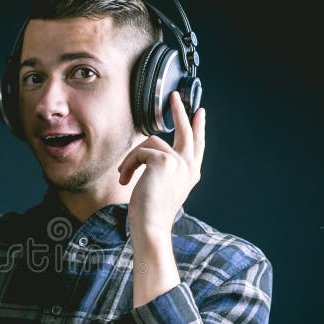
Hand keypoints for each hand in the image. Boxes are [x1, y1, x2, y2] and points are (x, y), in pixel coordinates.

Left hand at [118, 92, 205, 237]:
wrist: (151, 227)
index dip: (198, 128)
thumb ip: (163, 171)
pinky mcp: (164, 160)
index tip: (199, 112)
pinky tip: (124, 180)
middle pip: (186, 132)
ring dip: (132, 159)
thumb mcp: (161, 188)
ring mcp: (179, 162)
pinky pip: (140, 152)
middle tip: (174, 97)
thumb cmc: (151, 213)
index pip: (197, 145)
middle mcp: (189, 166)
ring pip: (150, 144)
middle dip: (180, 111)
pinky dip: (128, 165)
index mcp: (190, 174)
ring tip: (124, 176)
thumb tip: (150, 154)